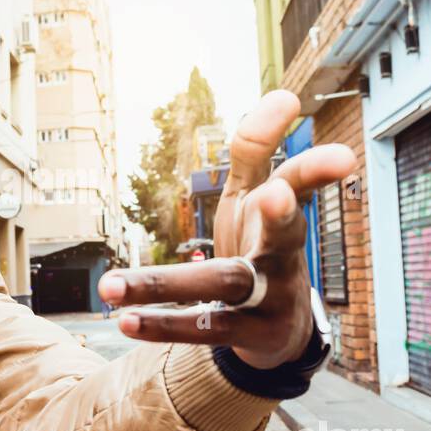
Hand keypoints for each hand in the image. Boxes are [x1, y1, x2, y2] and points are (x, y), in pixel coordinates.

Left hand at [98, 90, 355, 368]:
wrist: (281, 333)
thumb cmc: (261, 248)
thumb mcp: (256, 198)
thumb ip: (255, 150)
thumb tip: (284, 95)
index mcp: (283, 217)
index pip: (297, 180)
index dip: (309, 161)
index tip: (319, 131)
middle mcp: (285, 256)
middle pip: (285, 233)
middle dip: (280, 213)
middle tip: (273, 196)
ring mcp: (272, 299)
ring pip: (222, 284)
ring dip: (164, 284)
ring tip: (111, 286)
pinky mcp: (251, 335)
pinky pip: (205, 329)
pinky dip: (162, 325)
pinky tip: (123, 321)